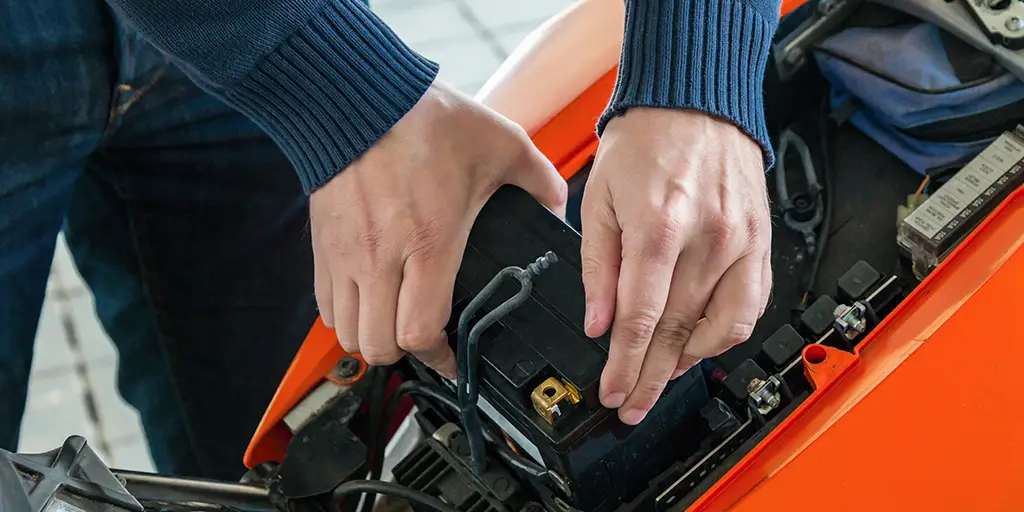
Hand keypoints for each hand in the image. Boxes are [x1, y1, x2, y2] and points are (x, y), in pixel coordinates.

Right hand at [311, 83, 566, 377]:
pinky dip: (346, 316)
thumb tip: (556, 204)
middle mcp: (381, 258)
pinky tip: (369, 300)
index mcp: (428, 243)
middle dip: (406, 356)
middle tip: (428, 343)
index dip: (442, 359)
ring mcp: (345, 255)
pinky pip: (324, 306)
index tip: (456, 358)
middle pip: (379, 346)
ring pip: (347, 334)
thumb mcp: (499, 144)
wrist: (356, 97)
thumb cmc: (424, 119)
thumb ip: (537, 179)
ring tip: (396, 326)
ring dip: (373, 339)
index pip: (421, 332)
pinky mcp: (322, 246)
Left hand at [581, 108, 771, 424]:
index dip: (624, 366)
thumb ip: (598, 268)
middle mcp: (707, 240)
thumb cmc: (644, 141)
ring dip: (689, 361)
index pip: (640, 320)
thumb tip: (598, 324)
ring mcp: (741, 242)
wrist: (694, 100)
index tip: (612, 392)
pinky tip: (701, 344)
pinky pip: (752, 304)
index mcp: (659, 228)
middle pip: (677, 333)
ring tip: (662, 376)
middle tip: (633, 406)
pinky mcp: (762, 241)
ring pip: (721, 328)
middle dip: (651, 378)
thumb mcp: (599, 201)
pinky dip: (726, 333)